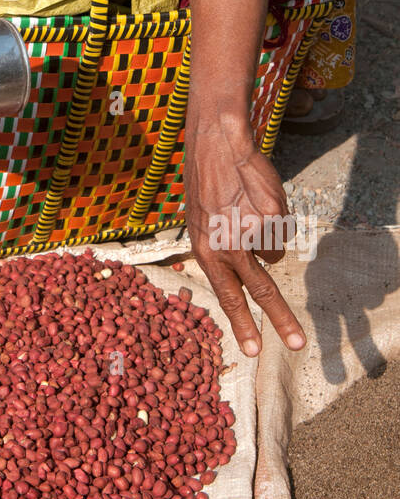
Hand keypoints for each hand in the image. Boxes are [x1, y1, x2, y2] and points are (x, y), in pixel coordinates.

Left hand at [184, 111, 306, 356]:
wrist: (216, 147)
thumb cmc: (207, 186)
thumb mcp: (199, 224)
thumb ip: (218, 251)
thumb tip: (244, 276)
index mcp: (206, 252)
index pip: (227, 296)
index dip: (242, 324)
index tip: (255, 350)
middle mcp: (228, 246)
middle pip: (262, 291)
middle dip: (282, 320)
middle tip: (299, 345)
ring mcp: (250, 233)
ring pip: (274, 255)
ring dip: (267, 240)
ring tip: (247, 213)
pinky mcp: (269, 217)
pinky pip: (281, 232)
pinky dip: (275, 221)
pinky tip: (257, 200)